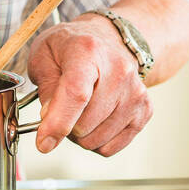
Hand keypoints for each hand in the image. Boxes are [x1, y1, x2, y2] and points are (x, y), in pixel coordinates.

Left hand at [26, 14, 151, 157]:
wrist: (107, 41)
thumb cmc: (71, 50)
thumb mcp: (44, 57)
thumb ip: (45, 88)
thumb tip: (50, 120)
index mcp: (88, 51)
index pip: (77, 93)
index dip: (58, 123)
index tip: (43, 143)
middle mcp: (119, 71)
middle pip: (84, 125)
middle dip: (65, 126)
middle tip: (63, 108)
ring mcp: (136, 92)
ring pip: (96, 140)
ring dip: (80, 135)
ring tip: (80, 111)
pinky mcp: (144, 110)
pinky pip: (111, 147)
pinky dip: (96, 141)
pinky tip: (95, 120)